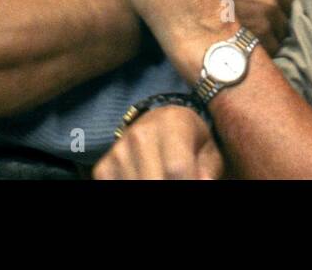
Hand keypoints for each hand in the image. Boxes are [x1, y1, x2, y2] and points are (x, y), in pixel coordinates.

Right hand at [93, 105, 221, 179]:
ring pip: (134, 185)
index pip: (176, 168)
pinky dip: (129, 188)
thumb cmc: (191, 141)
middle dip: (169, 187)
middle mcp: (140, 134)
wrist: (159, 123)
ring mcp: (118, 151)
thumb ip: (207, 171)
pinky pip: (111, 186)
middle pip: (153, 181)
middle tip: (176, 183)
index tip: (193, 184)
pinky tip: (144, 179)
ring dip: (151, 188)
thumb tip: (203, 184)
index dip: (187, 184)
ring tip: (164, 178)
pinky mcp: (104, 166)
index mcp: (172, 124)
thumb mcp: (208, 151)